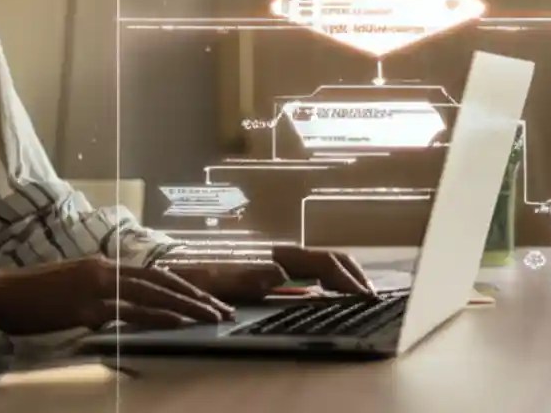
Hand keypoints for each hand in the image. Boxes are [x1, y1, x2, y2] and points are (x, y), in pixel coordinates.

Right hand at [0, 257, 233, 336]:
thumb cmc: (29, 297)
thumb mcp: (69, 288)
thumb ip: (96, 295)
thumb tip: (115, 310)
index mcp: (101, 265)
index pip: (152, 274)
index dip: (182, 287)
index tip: (205, 299)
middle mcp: (103, 271)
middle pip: (161, 281)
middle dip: (195, 296)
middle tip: (222, 310)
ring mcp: (95, 288)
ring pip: (153, 295)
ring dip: (187, 307)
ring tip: (212, 318)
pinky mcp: (85, 308)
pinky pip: (130, 313)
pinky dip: (158, 317)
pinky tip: (179, 324)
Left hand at [167, 246, 375, 303]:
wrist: (177, 264)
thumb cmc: (198, 272)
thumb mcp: (220, 277)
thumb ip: (250, 277)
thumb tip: (282, 276)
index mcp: (274, 253)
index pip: (322, 263)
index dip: (345, 279)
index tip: (364, 297)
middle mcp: (281, 251)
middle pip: (329, 259)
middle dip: (353, 276)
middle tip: (372, 298)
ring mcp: (279, 258)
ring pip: (322, 263)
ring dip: (344, 278)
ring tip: (360, 296)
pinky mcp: (274, 268)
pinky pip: (310, 271)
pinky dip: (329, 280)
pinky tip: (333, 296)